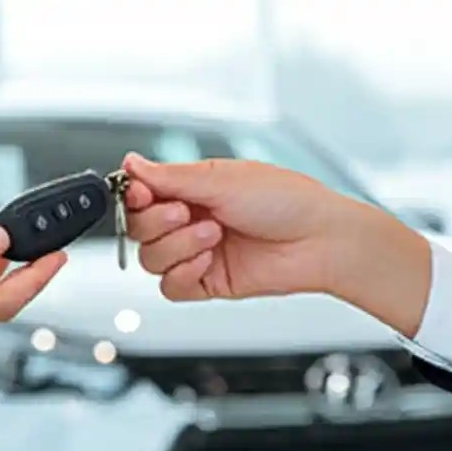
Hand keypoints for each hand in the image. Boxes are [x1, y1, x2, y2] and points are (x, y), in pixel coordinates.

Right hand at [121, 152, 432, 335]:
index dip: (135, 196)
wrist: (320, 241)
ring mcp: (198, 252)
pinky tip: (208, 261)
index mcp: (193, 188)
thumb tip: (131, 163)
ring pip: (151, 259)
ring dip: (177, 247)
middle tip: (185, 213)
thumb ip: (170, 176)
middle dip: (157, 222)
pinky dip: (183, 274)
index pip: (141, 194)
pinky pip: (170, 287)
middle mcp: (192, 219)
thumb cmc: (287, 201)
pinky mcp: (207, 282)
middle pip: (139, 229)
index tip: (142, 193)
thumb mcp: (222, 179)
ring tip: (213, 235)